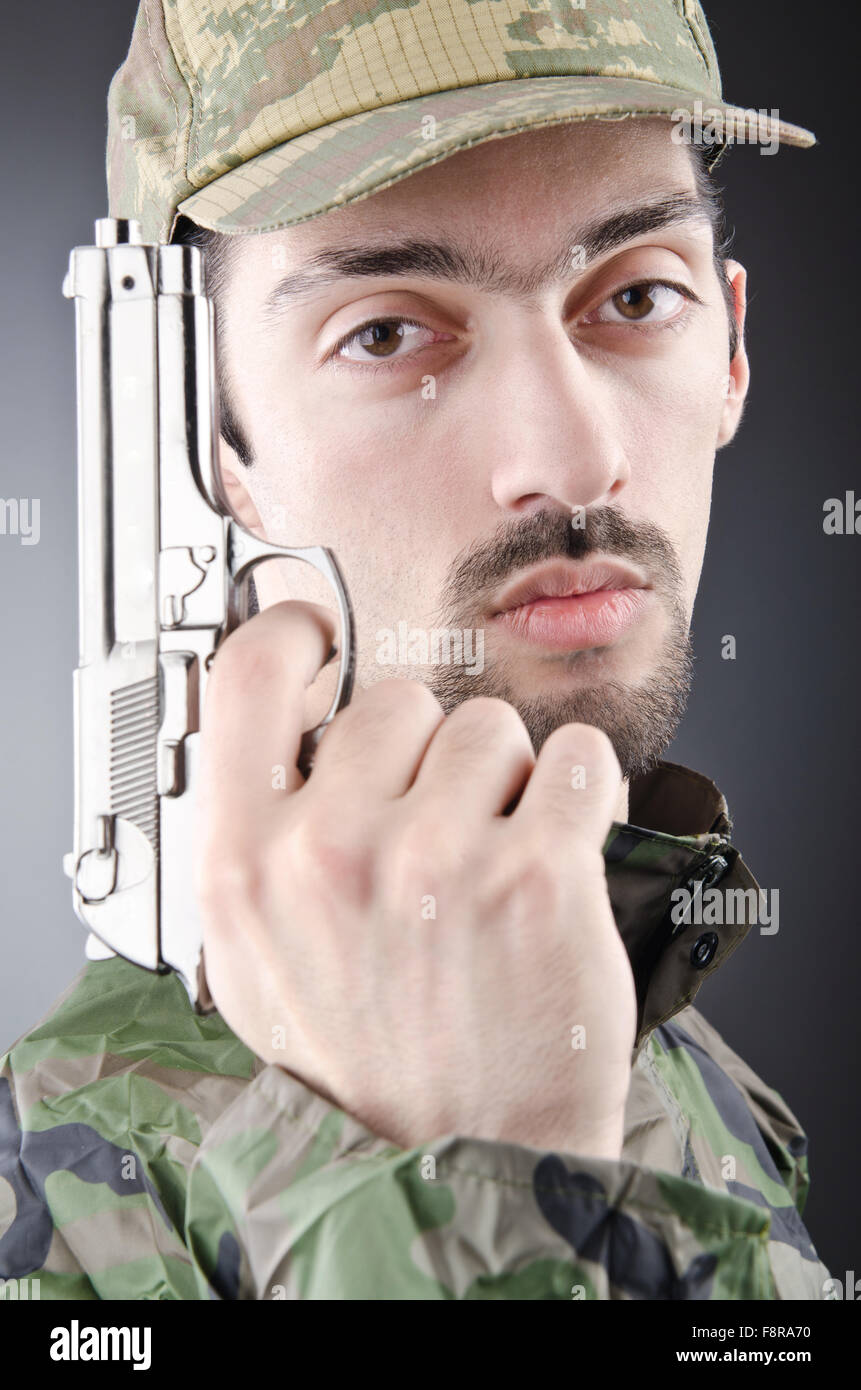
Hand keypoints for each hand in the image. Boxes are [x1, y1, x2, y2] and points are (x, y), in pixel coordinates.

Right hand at [196, 601, 636, 1157]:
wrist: (459, 1157)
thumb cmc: (364, 1065)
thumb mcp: (255, 959)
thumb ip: (256, 838)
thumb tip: (278, 726)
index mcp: (245, 865)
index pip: (246, 677)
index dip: (289, 638)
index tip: (317, 638)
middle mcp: (333, 854)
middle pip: (397, 701)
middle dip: (425, 756)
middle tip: (432, 840)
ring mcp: (437, 859)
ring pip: (489, 729)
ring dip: (502, 784)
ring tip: (489, 868)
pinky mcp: (537, 875)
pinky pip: (575, 758)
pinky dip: (578, 793)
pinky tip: (554, 853)